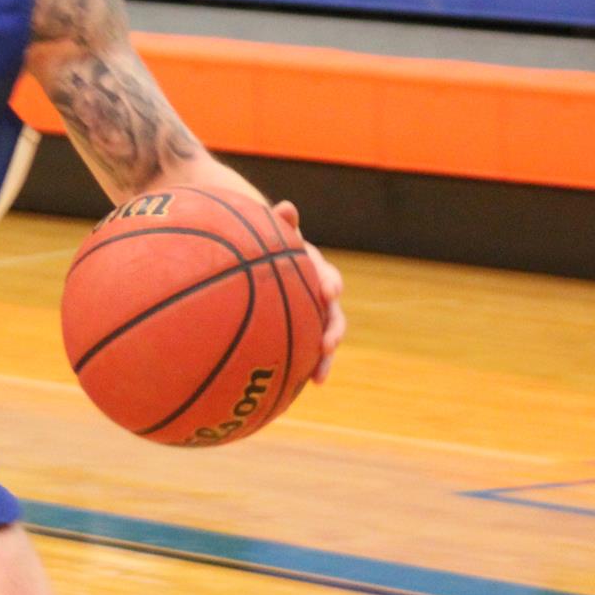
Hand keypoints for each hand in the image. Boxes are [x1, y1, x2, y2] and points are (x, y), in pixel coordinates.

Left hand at [273, 200, 346, 385]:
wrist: (261, 260)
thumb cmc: (267, 245)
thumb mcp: (273, 234)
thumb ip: (280, 224)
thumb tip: (287, 206)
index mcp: (314, 271)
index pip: (328, 277)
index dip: (330, 284)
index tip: (330, 293)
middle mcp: (318, 296)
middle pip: (333, 315)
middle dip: (334, 331)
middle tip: (329, 343)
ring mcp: (311, 317)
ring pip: (322, 340)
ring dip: (324, 358)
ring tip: (320, 376)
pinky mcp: (299, 333)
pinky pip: (303, 352)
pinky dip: (303, 368)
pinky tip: (294, 388)